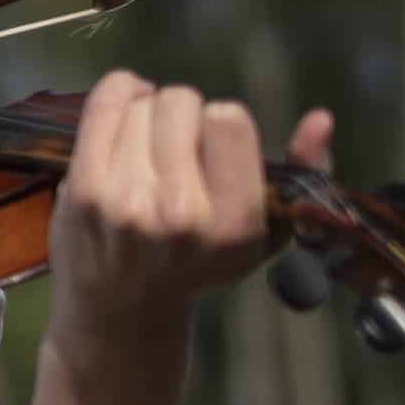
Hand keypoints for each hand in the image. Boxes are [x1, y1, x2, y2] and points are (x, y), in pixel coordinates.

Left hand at [48, 70, 336, 355]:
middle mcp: (180, 213)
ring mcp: (124, 201)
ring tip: (148, 145)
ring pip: (140, 103)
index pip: (228, 119)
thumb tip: (321, 119)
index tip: (212, 146)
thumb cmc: (201, 262)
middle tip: (177, 147)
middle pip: (181, 102)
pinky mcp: (83, 190)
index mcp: (233, 223)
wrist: (123, 309)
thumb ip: (304, 171)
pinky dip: (117, 95)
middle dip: (182, 115)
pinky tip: (125, 114)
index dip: (220, 122)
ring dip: (147, 112)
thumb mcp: (267, 231)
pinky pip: (102, 105)